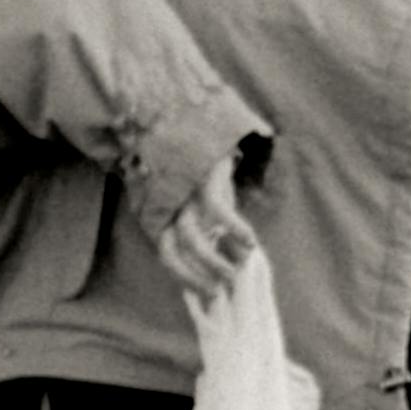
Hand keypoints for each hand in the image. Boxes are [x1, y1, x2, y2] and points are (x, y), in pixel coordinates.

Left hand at [154, 153, 258, 306]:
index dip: (185, 277)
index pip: (166, 253)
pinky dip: (234, 229)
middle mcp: (167, 205)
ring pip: (192, 235)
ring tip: (236, 270)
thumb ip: (201, 222)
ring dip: (214, 259)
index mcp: (161, 211)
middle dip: (196, 275)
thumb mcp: (194, 195)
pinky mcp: (202, 176)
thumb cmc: (198, 163)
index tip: (209, 294)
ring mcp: (183, 191)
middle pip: (172, 249)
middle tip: (221, 289)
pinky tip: (250, 242)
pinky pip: (217, 210)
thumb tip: (221, 257)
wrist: (194, 115)